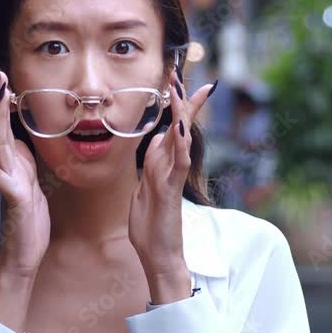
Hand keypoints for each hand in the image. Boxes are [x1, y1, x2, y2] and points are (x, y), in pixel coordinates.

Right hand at [0, 68, 49, 277]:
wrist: (23, 257)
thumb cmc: (27, 223)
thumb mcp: (30, 185)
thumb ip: (22, 162)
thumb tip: (14, 140)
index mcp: (13, 165)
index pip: (4, 128)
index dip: (1, 104)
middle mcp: (5, 170)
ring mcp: (7, 183)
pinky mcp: (12, 199)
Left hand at [128, 71, 215, 302]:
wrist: (159, 255)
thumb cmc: (152, 225)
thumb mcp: (145, 186)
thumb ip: (152, 162)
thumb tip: (158, 139)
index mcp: (163, 165)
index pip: (172, 128)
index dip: (175, 106)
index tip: (178, 83)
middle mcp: (171, 168)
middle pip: (180, 128)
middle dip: (184, 102)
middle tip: (186, 77)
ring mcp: (172, 179)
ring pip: (180, 141)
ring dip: (181, 115)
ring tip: (183, 92)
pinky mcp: (170, 192)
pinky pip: (177, 165)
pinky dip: (179, 146)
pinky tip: (179, 130)